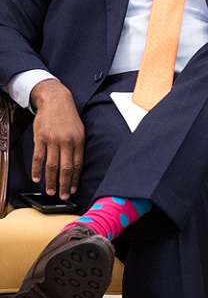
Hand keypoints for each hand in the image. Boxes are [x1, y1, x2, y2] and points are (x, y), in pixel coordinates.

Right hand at [29, 78, 84, 198]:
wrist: (56, 101)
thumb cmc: (68, 117)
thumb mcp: (80, 130)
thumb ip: (78, 147)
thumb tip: (76, 166)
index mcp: (79, 140)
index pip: (78, 164)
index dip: (75, 179)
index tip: (73, 189)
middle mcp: (67, 142)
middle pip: (66, 168)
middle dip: (64, 185)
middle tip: (62, 196)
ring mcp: (53, 140)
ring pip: (52, 166)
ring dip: (51, 181)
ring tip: (50, 191)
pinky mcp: (40, 139)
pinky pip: (38, 158)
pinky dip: (37, 170)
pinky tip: (37, 178)